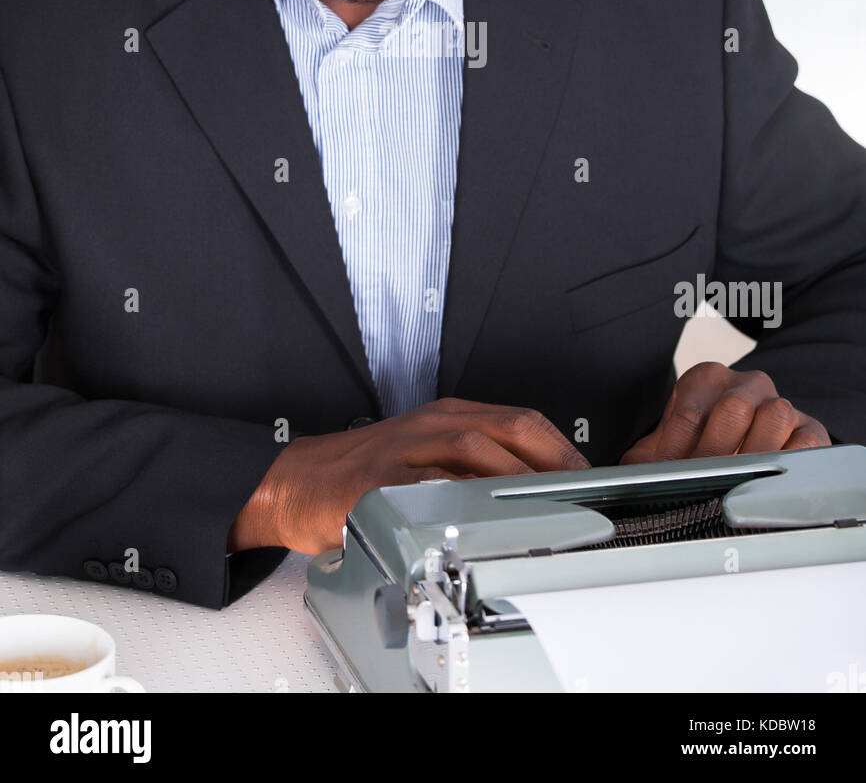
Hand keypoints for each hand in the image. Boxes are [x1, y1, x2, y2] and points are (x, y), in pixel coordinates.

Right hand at [229, 397, 589, 552]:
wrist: (301, 480)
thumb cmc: (366, 470)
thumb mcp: (426, 451)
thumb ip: (473, 462)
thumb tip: (533, 485)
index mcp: (447, 416)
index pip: (519, 420)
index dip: (559, 447)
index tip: (585, 475)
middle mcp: (432, 425)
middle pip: (507, 429)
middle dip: (551, 460)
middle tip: (576, 491)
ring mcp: (407, 449)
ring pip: (474, 450)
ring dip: (517, 478)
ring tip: (544, 504)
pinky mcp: (383, 479)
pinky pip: (430, 486)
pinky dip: (462, 499)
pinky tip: (484, 518)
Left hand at [619, 362, 830, 463]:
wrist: (752, 438)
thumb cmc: (705, 440)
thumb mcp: (673, 441)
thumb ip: (647, 456)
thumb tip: (624, 479)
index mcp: (707, 378)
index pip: (689, 411)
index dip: (677, 449)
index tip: (670, 475)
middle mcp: (746, 384)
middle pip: (734, 408)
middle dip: (716, 453)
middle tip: (704, 483)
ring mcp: (780, 403)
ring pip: (774, 416)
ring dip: (754, 455)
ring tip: (738, 483)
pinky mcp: (808, 427)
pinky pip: (806, 440)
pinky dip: (791, 459)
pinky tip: (772, 479)